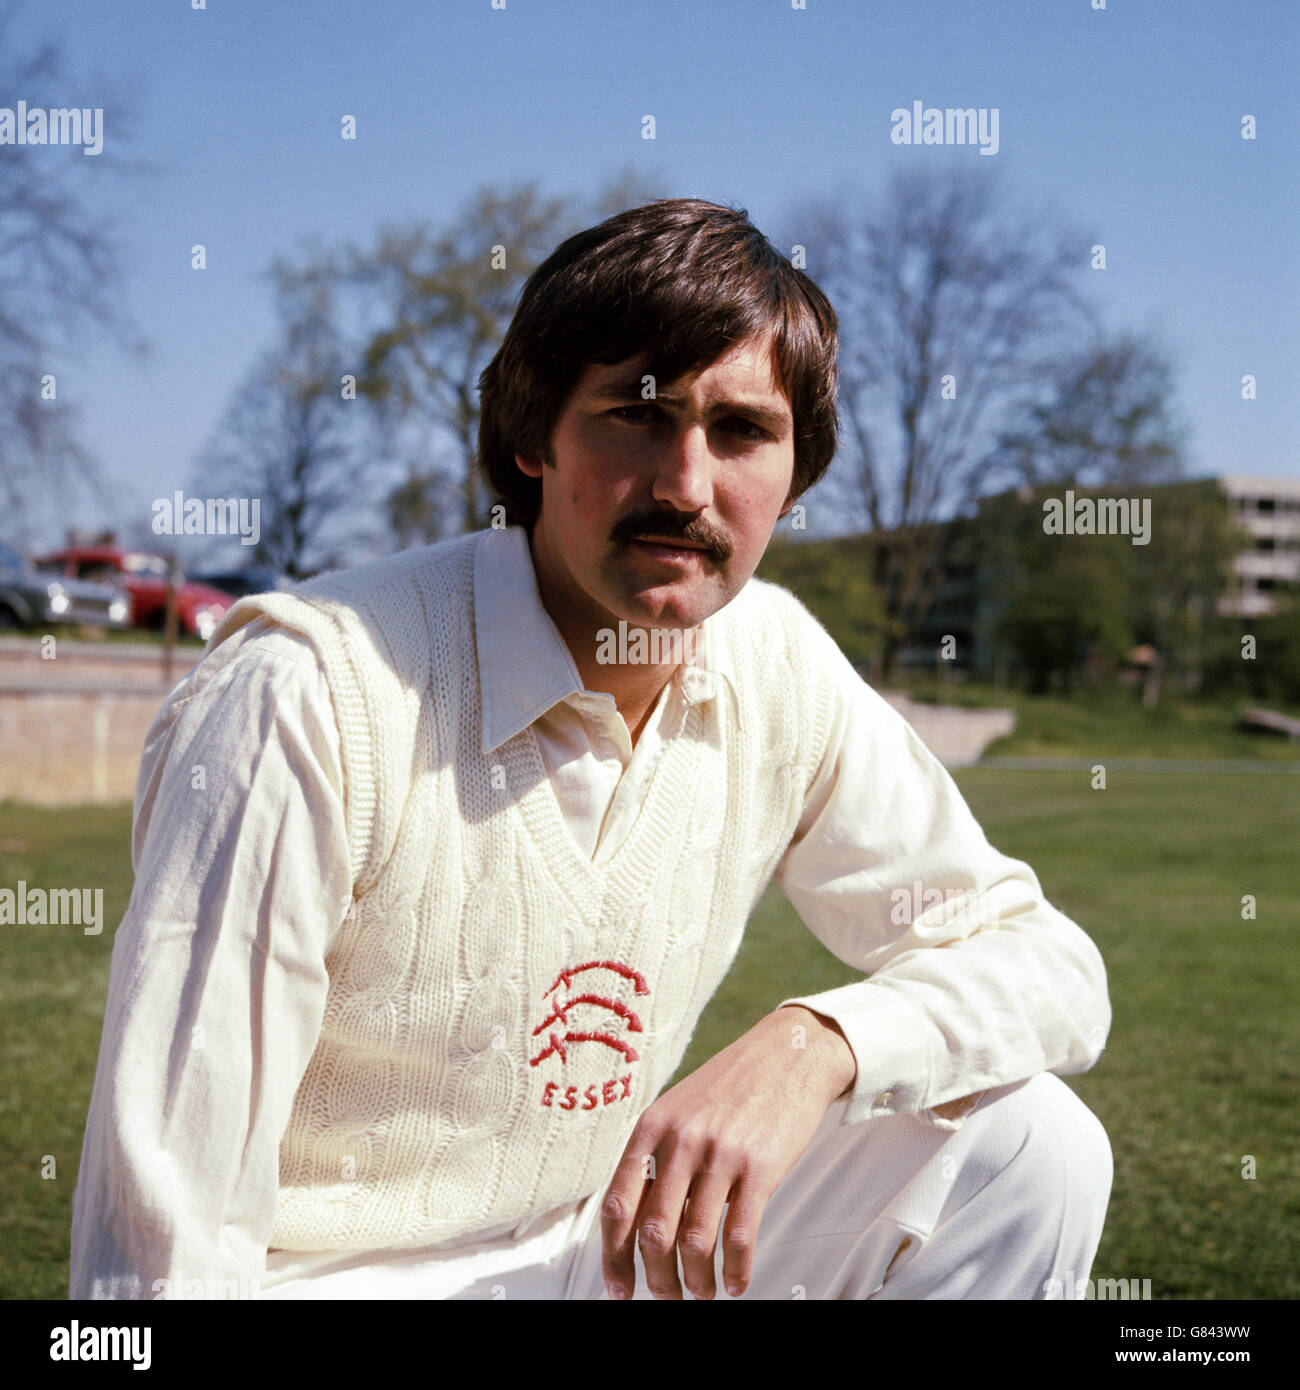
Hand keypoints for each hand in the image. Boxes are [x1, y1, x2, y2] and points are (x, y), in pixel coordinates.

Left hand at [600, 1004, 855, 1299]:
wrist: (787, 1053)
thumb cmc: (730, 1086)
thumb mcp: (679, 1108)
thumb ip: (656, 1156)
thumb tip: (634, 1221)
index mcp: (652, 1127)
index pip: (619, 1206)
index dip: (613, 1257)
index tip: (619, 1289)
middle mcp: (681, 1140)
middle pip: (654, 1233)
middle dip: (657, 1279)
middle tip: (667, 1299)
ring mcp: (721, 1153)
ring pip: (695, 1241)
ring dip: (697, 1282)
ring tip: (703, 1294)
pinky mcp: (760, 1167)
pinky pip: (740, 1235)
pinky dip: (736, 1270)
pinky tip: (736, 1283)